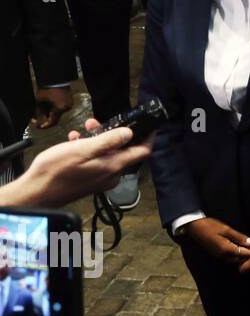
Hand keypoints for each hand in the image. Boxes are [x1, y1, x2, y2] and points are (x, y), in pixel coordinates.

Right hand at [1, 121, 151, 207]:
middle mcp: (111, 175)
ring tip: (83, 129)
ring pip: (107, 154)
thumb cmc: (57, 170)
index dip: (148, 137)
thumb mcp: (83, 150)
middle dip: (113, 133)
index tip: (148, 124)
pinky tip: (74, 141)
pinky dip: (88, 150)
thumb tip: (129, 133)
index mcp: (114, 167)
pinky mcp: (88, 181)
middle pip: (122, 151)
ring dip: (97, 140)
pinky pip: (95, 161)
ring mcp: (100, 179)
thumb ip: (108, 141)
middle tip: (97, 122)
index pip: (142, 152)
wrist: (35, 193)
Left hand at [30, 87, 74, 129]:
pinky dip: (55, 109)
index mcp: (60, 109)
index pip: (52, 122)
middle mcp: (66, 108)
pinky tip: (49, 105)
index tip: (38, 126)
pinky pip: (62, 108)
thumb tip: (35, 121)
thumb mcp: (40, 102)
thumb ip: (38, 114)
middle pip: (56, 118)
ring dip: (50, 113)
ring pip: (59, 113)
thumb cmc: (47, 88)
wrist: (55, 79)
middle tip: (38, 118)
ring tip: (43, 110)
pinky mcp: (70, 101)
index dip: (44, 125)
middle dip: (46, 119)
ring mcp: (69, 104)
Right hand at [181, 217, 249, 265]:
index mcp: (226, 249)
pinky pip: (230, 257)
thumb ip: (239, 237)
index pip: (244, 254)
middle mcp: (223, 256)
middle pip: (240, 259)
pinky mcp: (217, 254)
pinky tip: (243, 249)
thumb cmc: (210, 226)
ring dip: (244, 256)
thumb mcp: (226, 229)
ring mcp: (219, 256)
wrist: (194, 228)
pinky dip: (238, 255)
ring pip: (235, 259)